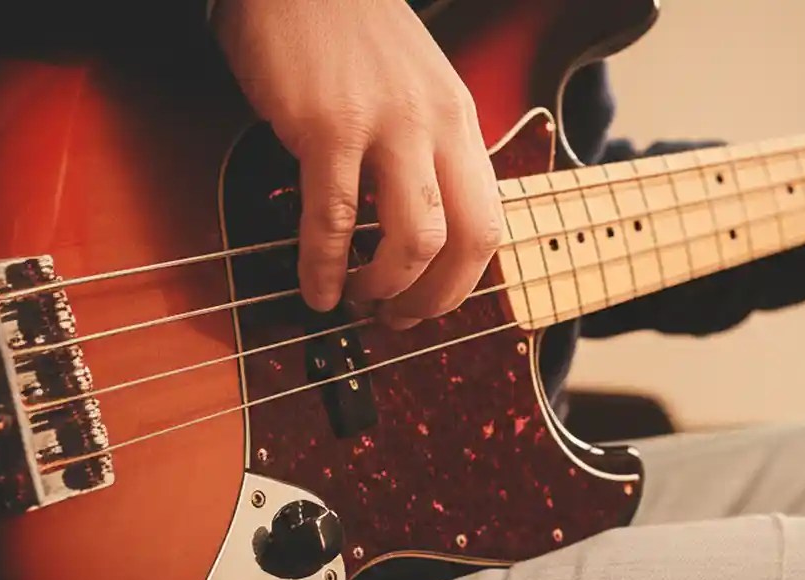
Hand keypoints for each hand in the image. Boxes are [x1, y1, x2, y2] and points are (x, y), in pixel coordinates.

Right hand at [211, 0, 502, 325]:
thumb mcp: (417, 88)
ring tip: (356, 299)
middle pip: (468, 241)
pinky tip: (315, 287)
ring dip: (385, 287)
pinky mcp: (328, 126)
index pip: (489, 222)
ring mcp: (386, 126)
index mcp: (460, 122)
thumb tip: (419, 226)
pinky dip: (325, 267)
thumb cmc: (349, 35)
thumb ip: (427, 149)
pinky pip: (335, 219)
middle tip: (398, 318)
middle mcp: (436, 126)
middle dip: (435, 298)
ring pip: (414, 239)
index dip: (462, 280)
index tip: (430, 302)